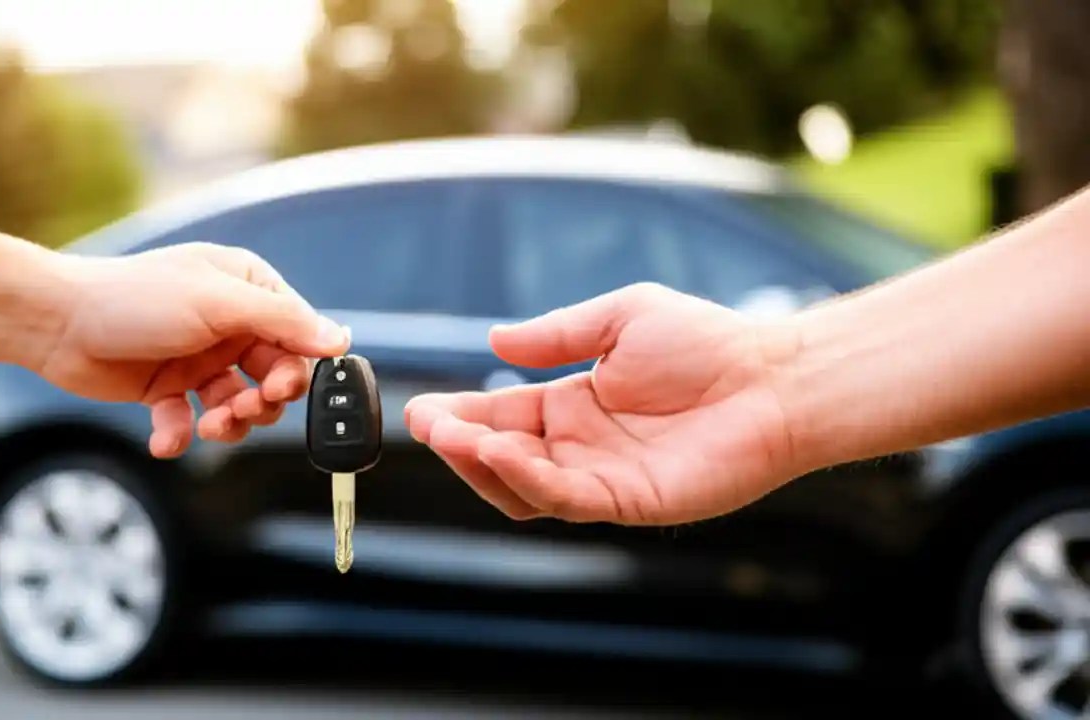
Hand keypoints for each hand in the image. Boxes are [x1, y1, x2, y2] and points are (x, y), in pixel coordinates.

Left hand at [39, 243, 348, 458]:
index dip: (299, 367)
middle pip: (275, 375)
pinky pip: (192, 421)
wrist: (56, 321)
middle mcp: (230, 324)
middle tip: (243, 407)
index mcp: (248, 290)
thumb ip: (282, 323)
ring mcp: (200, 357)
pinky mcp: (168, 388)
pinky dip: (182, 434)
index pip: (299, 334)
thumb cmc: (135, 297)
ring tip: (209, 425)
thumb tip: (339, 341)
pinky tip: (168, 437)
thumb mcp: (218, 303)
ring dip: (231, 421)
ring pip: (240, 404)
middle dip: (264, 399)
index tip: (283, 387)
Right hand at [404, 283, 802, 525]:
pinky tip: (503, 450)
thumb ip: (556, 335)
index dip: (460, 416)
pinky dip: (529, 478)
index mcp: (574, 406)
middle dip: (459, 443)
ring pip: (523, 488)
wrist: (773, 377)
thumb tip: (494, 341)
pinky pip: (567, 498)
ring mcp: (603, 479)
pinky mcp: (629, 502)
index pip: (502, 417)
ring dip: (482, 464)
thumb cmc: (707, 342)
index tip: (421, 407)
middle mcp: (582, 448)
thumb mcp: (619, 319)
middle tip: (425, 422)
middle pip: (501, 459)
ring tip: (452, 436)